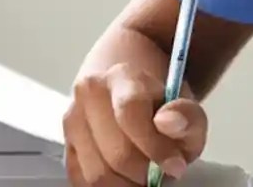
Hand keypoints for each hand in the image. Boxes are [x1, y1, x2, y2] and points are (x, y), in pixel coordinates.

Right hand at [63, 62, 207, 185]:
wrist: (126, 87)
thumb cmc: (158, 101)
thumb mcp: (185, 104)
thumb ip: (186, 114)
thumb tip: (168, 123)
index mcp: (122, 76)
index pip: (131, 115)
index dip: (156, 147)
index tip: (176, 165)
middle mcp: (90, 93)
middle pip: (116, 153)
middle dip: (144, 172)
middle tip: (159, 173)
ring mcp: (73, 119)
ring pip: (97, 173)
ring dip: (125, 184)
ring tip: (143, 176)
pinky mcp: (66, 143)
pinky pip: (82, 180)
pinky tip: (125, 179)